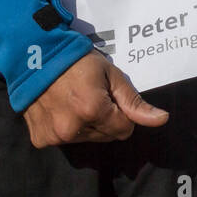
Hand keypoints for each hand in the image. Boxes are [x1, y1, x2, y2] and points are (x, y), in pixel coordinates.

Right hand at [22, 51, 167, 148]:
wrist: (33, 55)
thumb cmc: (76, 60)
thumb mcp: (110, 75)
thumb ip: (134, 101)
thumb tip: (162, 120)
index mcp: (93, 111)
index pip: (125, 129)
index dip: (122, 112)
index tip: (110, 96)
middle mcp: (73, 129)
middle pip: (107, 136)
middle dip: (106, 119)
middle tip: (91, 95)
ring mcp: (55, 137)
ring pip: (88, 139)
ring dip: (87, 124)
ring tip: (74, 100)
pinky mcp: (41, 139)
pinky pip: (65, 140)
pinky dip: (67, 128)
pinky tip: (60, 108)